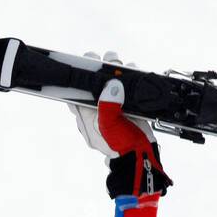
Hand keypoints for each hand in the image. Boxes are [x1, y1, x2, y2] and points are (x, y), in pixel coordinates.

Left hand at [69, 52, 172, 202]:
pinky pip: (126, 87)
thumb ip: (108, 107)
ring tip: (119, 64)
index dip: (77, 79)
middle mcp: (98, 110)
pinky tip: (132, 72)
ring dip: (115, 71)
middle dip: (98, 70)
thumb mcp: (108, 128)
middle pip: (93, 85)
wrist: (141, 156)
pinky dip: (129, 78)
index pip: (75, 94)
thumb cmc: (120, 147)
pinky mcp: (128, 105)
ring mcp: (113, 107)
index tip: (81, 64)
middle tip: (103, 60)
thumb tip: (111, 86)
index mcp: (86, 117)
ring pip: (110, 83)